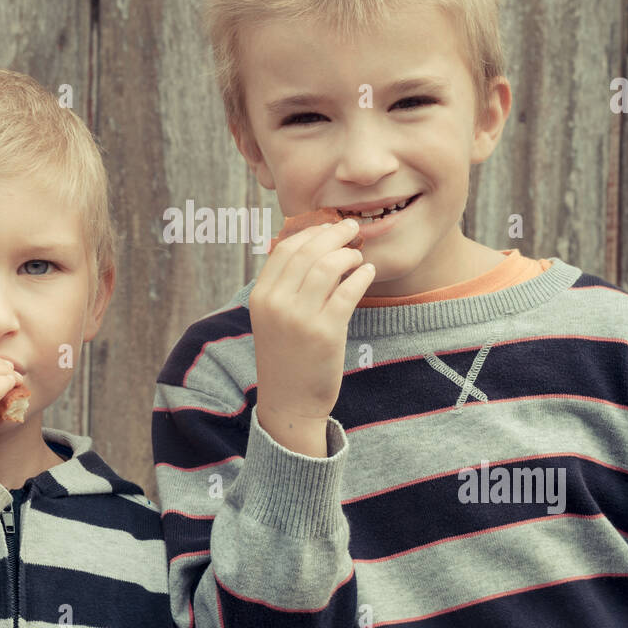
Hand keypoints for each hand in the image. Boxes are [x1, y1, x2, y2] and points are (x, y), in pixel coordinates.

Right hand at [249, 218, 374, 455]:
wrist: (289, 402)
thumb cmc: (286, 356)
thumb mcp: (272, 318)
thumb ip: (285, 285)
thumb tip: (314, 247)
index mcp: (260, 296)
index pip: (285, 248)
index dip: (310, 231)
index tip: (327, 226)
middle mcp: (276, 304)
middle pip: (308, 252)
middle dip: (333, 234)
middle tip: (350, 227)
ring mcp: (300, 318)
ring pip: (328, 267)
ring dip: (347, 254)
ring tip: (357, 256)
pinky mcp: (326, 333)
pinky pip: (347, 291)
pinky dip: (360, 276)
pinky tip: (366, 272)